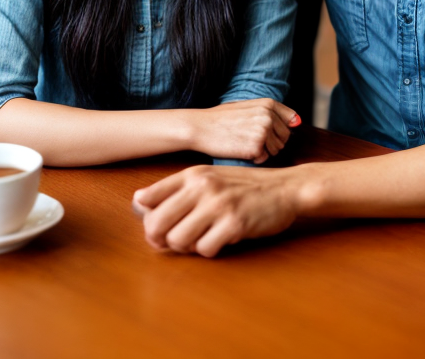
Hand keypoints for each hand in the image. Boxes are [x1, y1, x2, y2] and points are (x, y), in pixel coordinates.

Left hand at [133, 165, 299, 256]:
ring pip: (178, 240)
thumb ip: (179, 189)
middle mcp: (202, 186)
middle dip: (160, 239)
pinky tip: (219, 240)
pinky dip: (209, 251)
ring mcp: (218, 205)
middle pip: (156, 223)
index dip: (146, 218)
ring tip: (199, 239)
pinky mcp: (234, 223)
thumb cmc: (245, 185)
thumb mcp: (210, 177)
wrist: (285, 187)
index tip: (157, 226)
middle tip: (173, 241)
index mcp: (193, 174)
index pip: (149, 197)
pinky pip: (205, 250)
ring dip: (186, 247)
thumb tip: (139, 205)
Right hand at [191, 98, 299, 164]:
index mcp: (268, 103)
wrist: (200, 127)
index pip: (290, 120)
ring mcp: (263, 130)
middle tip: (250, 139)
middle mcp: (269, 115)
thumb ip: (271, 112)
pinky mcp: (256, 146)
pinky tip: (240, 150)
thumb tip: (297, 122)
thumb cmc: (221, 118)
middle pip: (285, 137)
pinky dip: (254, 158)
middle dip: (272, 142)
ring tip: (244, 143)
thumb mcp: (248, 107)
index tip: (264, 131)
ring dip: (263, 151)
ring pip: (277, 149)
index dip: (279, 129)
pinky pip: (264, 158)